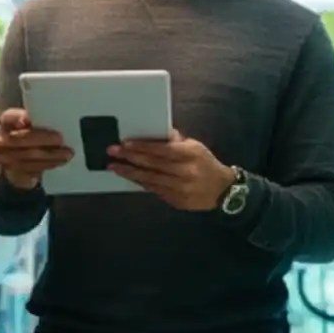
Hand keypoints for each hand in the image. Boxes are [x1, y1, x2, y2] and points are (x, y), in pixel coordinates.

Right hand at [0, 108, 73, 190]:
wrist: (16, 156)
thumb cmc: (31, 133)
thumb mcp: (33, 122)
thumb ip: (39, 118)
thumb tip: (50, 119)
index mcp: (6, 121)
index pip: (10, 117)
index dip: (18, 118)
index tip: (27, 120)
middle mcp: (0, 140)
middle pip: (22, 139)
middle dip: (43, 140)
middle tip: (60, 140)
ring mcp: (4, 159)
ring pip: (28, 157)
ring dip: (50, 156)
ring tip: (67, 154)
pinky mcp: (12, 174)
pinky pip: (31, 170)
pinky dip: (46, 165)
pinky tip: (58, 162)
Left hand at [108, 129, 235, 210]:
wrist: (222, 190)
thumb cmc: (205, 163)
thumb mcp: (195, 146)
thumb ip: (175, 140)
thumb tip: (156, 131)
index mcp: (190, 154)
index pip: (161, 150)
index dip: (141, 147)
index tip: (125, 144)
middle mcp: (185, 172)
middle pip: (152, 164)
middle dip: (129, 158)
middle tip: (112, 153)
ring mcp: (180, 189)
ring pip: (150, 180)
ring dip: (130, 173)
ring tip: (114, 167)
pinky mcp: (176, 201)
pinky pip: (154, 190)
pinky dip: (140, 183)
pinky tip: (130, 177)